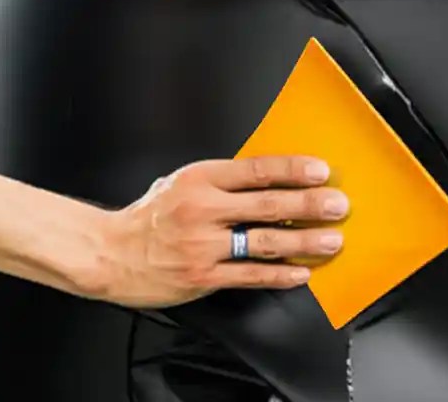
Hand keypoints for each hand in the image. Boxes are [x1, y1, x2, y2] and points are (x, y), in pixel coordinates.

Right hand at [92, 156, 348, 308]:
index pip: (255, 170)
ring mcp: (203, 245)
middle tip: (337, 205)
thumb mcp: (178, 183)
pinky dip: (279, 274)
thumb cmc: (148, 218)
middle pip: (267, 204)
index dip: (291, 170)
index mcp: (199, 179)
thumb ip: (219, 181)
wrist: (110, 254)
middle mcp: (203, 210)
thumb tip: (266, 178)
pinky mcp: (203, 276)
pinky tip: (301, 273)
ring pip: (264, 242)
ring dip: (303, 242)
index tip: (320, 171)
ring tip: (331, 241)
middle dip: (308, 205)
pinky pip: (250, 275)